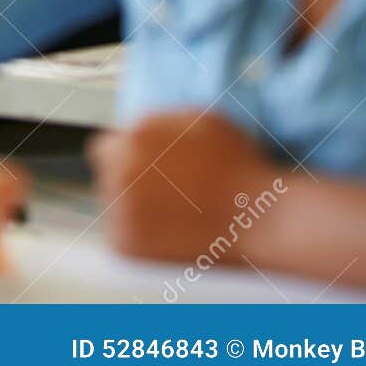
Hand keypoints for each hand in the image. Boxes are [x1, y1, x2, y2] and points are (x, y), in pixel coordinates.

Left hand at [87, 109, 279, 261]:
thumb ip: (155, 122)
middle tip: (168, 191)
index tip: (143, 166)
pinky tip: (174, 231)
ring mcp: (121, 213)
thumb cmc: (237, 167)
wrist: (260, 217)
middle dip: (131, 181)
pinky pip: (123, 236)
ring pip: (115, 207)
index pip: (104, 149)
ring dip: (135, 208)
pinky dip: (142, 236)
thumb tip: (133, 130)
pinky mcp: (128, 246)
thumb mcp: (196, 119)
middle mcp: (118, 176)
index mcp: (130, 142)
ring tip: (177, 212)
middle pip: (108, 177)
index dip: (125, 156)